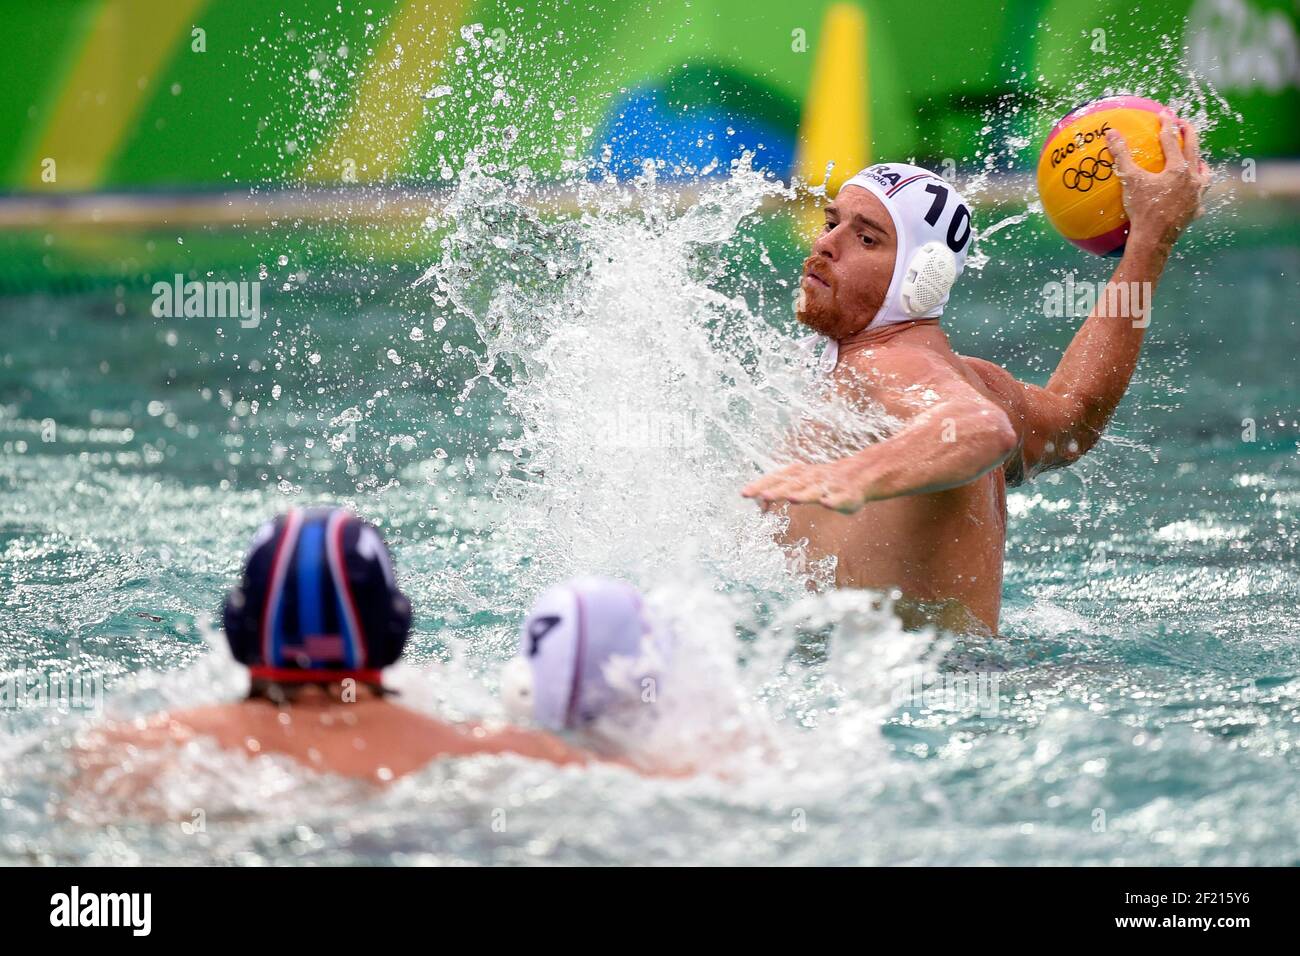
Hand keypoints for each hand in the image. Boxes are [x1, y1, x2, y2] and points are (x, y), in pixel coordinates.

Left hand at [741, 458, 872, 512]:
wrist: (861, 475)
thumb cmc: (824, 481)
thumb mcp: (801, 482)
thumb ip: (781, 489)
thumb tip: (759, 500)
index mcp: (800, 474)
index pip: (777, 477)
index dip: (761, 484)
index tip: (744, 493)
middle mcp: (813, 478)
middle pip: (793, 483)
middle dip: (778, 489)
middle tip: (762, 496)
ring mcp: (830, 486)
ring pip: (815, 490)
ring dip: (804, 494)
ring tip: (792, 498)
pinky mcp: (847, 496)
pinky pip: (840, 498)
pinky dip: (833, 500)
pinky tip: (827, 503)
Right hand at [1106, 111, 1210, 250]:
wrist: (1153, 240)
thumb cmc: (1141, 210)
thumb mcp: (1129, 180)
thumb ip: (1121, 155)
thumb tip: (1111, 133)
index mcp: (1178, 168)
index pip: (1172, 140)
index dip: (1167, 124)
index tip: (1164, 113)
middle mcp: (1192, 179)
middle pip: (1194, 150)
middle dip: (1189, 134)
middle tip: (1184, 124)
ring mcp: (1196, 196)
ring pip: (1204, 173)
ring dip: (1200, 163)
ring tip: (1198, 160)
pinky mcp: (1194, 212)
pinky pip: (1199, 199)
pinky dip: (1196, 194)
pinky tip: (1192, 196)